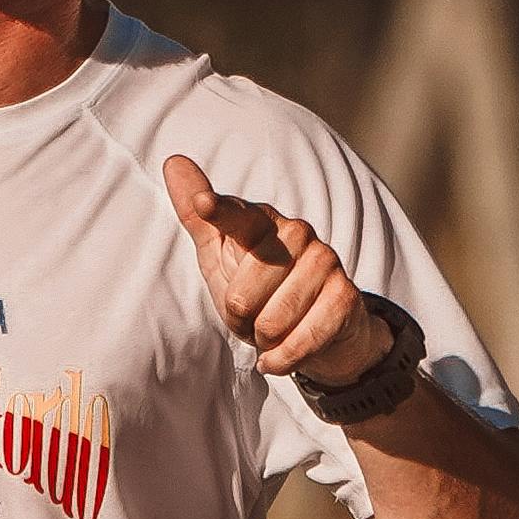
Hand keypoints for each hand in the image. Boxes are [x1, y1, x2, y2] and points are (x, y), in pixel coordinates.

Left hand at [162, 153, 393, 388]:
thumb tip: (173, 160)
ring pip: (271, 322)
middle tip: (254, 315)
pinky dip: (283, 358)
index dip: (218, 212)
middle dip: (240, 321)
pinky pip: (301, 341)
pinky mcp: (345, 296)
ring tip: (274, 329)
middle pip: (241, 297)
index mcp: (261, 222)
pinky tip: (281, 354)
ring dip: (265, 340)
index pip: (236, 218)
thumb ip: (199, 218)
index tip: (203, 204)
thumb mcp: (222, 257)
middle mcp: (296, 233)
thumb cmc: (261, 290)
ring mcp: (325, 261)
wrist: (318, 329)